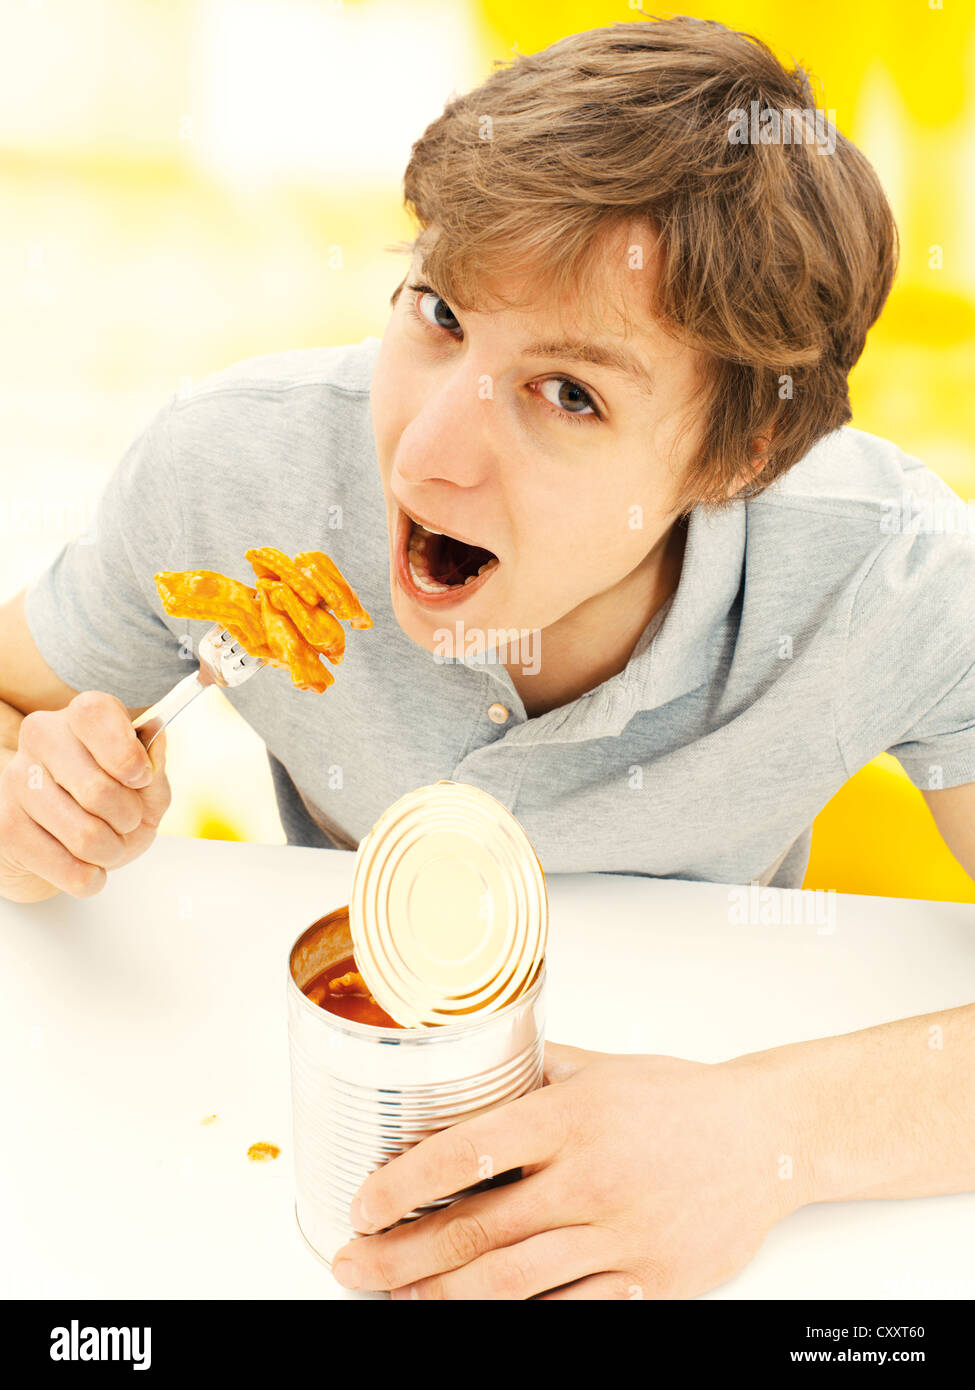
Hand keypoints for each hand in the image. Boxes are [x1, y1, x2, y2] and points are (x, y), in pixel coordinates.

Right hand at [0, 691, 170, 901]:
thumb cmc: (110, 804)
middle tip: (127, 821)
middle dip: (128, 818)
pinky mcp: (6, 827)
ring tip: (108, 844)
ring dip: (112, 850)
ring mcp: (17, 780)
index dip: (125, 752)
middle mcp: (43, 738)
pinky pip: (68, 868)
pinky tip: (87, 864)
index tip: (140, 778)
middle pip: (98, 788)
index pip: (95, 714)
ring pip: (85, 835)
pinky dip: (91, 877)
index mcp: (81, 717)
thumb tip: (154, 744)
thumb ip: (154, 767)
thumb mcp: (146, 785)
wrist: (61, 839)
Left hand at [331, 1040, 807, 1298]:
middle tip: (354, 1263)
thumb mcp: (601, 1068)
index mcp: (572, 1116)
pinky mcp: (653, 1280)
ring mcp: (622, 1235)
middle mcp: (592, 1176)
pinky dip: (519, 1315)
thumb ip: (533, 1072)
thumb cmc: (682, 1098)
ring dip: (442, 1294)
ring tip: (398, 1295)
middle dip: (400, 1255)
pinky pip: (571, 1309)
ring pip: (512, 1282)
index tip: (362, 1203)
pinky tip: (479, 1312)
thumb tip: (468, 1069)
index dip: (402, 1185)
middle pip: (475, 1231)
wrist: (767, 1137)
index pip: (466, 1154)